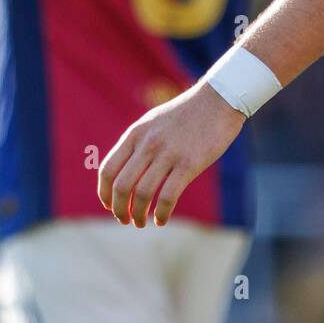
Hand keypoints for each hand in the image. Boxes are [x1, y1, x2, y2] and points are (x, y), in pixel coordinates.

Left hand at [98, 82, 245, 227]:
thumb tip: (128, 170)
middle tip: (125, 220)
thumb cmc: (187, 113)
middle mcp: (148, 144)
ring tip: (141, 222)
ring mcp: (169, 154)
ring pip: (143, 194)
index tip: (110, 205)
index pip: (108, 170)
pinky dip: (161, 213)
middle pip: (121, 186)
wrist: (219, 100)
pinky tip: (161, 219)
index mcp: (135, 134)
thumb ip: (139, 143)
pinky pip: (168, 196)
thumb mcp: (154, 122)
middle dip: (119, 209)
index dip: (104, 193)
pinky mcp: (190, 164)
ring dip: (138, 214)